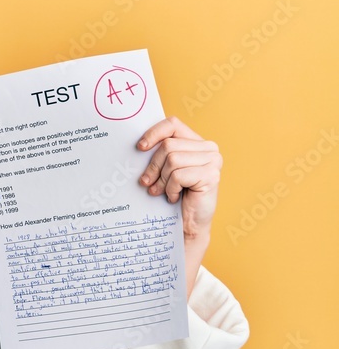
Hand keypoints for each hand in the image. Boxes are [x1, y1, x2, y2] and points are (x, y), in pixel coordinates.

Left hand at [136, 116, 221, 295]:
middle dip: (153, 167)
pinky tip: (173, 198)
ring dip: (162, 180)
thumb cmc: (175, 195)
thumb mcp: (165, 171)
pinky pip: (178, 175)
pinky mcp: (211, 176)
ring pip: (172, 160)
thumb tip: (136, 145)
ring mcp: (213, 161)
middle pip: (168, 146)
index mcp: (197, 142)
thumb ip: (159, 155)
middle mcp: (209, 148)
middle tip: (148, 183)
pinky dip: (170, 189)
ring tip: (162, 192)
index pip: (173, 124)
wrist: (188, 224)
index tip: (140, 148)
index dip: (154, 133)